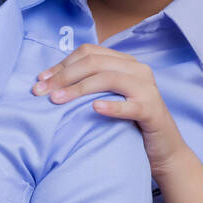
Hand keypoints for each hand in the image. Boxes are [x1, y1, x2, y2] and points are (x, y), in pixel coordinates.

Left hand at [32, 43, 188, 175]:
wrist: (162, 149)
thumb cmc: (127, 122)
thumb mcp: (107, 97)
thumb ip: (88, 84)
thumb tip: (49, 80)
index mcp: (124, 62)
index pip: (88, 53)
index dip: (61, 64)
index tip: (40, 80)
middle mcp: (137, 69)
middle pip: (94, 63)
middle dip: (63, 76)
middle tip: (40, 92)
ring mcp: (147, 88)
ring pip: (108, 78)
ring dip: (79, 88)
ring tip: (57, 100)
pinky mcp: (152, 110)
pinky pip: (131, 105)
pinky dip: (112, 106)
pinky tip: (95, 108)